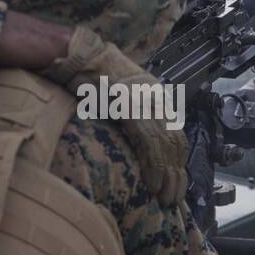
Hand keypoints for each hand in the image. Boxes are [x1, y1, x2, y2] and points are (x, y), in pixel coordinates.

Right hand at [43, 25, 187, 205]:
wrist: (77, 55)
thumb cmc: (88, 74)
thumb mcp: (115, 95)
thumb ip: (127, 115)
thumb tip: (132, 141)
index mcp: (154, 95)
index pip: (174, 132)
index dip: (176, 161)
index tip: (175, 182)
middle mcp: (155, 98)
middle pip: (176, 141)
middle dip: (177, 174)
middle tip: (174, 199)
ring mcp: (145, 102)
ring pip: (166, 145)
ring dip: (167, 176)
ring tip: (165, 197)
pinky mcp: (132, 108)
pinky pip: (149, 142)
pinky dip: (153, 165)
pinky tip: (153, 183)